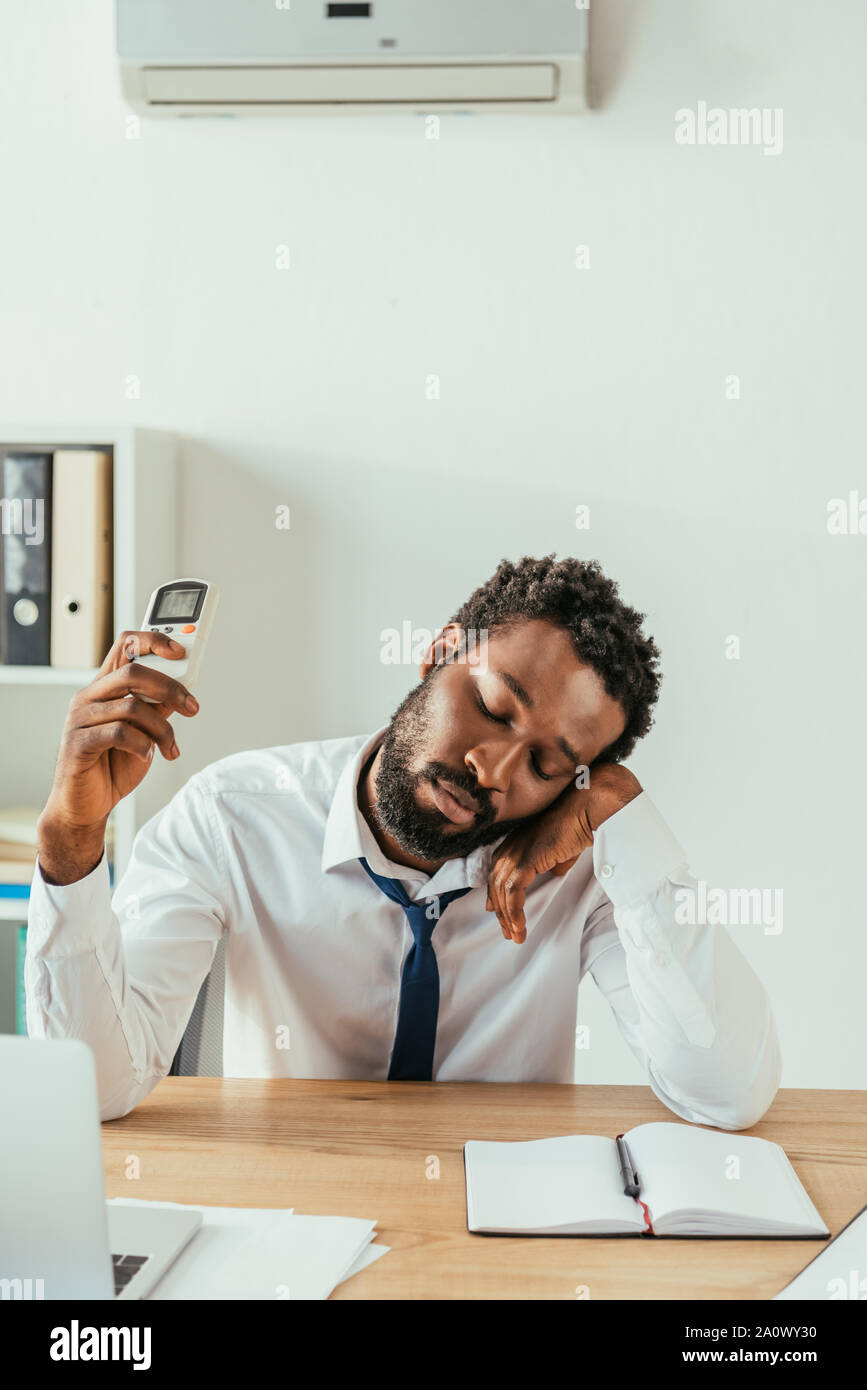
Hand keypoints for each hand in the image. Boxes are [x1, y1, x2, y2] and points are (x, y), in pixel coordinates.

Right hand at [36, 630, 199, 883]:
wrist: (86, 806)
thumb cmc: (113, 766)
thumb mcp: (144, 731)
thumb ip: (157, 708)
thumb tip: (184, 687)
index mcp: (103, 688)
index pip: (124, 645)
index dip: (152, 641)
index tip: (180, 651)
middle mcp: (88, 698)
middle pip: (132, 672)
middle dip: (170, 688)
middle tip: (192, 707)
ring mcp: (79, 719)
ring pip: (131, 706)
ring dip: (162, 729)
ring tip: (171, 747)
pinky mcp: (78, 744)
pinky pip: (119, 733)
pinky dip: (142, 745)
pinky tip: (147, 756)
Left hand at [485, 764, 641, 942]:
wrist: (585, 809)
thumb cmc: (577, 824)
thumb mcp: (562, 849)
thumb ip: (554, 861)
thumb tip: (554, 872)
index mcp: (516, 843)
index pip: (498, 874)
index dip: (497, 896)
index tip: (500, 915)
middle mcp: (510, 848)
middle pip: (495, 886)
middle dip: (501, 912)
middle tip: (509, 932)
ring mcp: (516, 853)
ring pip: (501, 893)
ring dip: (508, 917)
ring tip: (516, 935)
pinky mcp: (525, 860)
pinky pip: (512, 893)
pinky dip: (514, 912)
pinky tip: (521, 926)